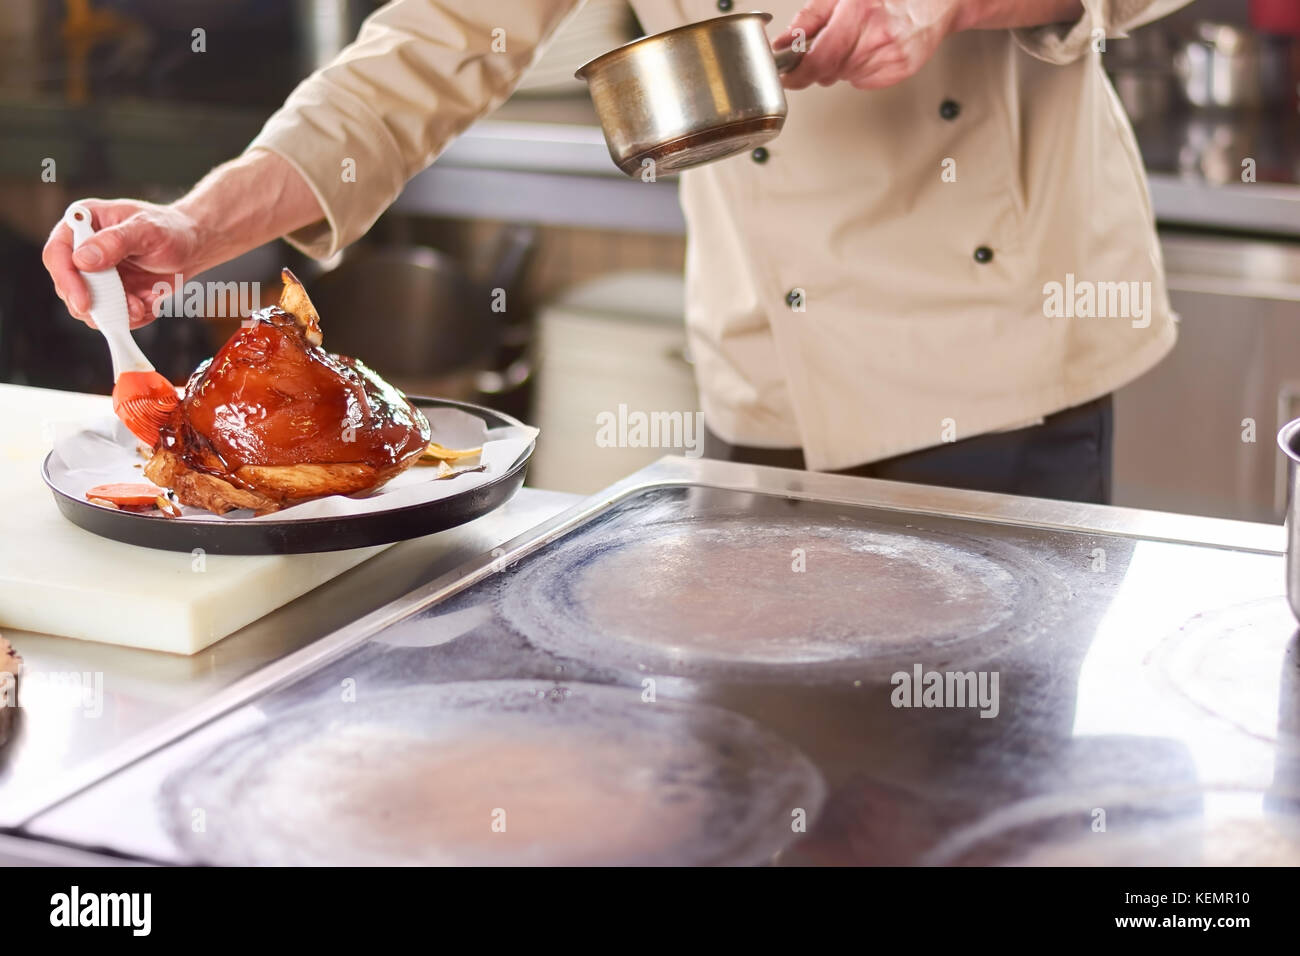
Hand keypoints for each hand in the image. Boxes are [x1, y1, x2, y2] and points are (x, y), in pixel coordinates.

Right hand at [43, 199, 203, 328]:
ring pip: (88, 308)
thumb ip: (114, 242)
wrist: (190, 248)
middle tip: (130, 306)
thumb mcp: (146, 229)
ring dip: (117, 314)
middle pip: (68, 288)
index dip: (66, 281)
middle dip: (98, 304)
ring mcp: (94, 276)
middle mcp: (81, 251)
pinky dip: (132, 318)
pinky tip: (150, 304)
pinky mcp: (110, 294)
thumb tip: (82, 260)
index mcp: (81, 225)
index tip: (85, 302)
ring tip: (143, 304)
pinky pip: (111, 317)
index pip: (56, 255)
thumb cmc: (168, 229)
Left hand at [777, 0, 961, 90]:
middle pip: (828, 72)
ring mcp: (891, 57)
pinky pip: (864, 81)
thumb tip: (783, 42)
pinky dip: (861, 69)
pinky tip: (874, 48)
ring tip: (860, 38)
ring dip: (844, 64)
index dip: (797, 73)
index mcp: (858, 14)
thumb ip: (810, 18)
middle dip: (821, 62)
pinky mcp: (901, 70)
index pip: (817, 60)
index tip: (788, 76)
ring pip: (845, 77)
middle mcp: (876, 37)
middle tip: (834, 40)